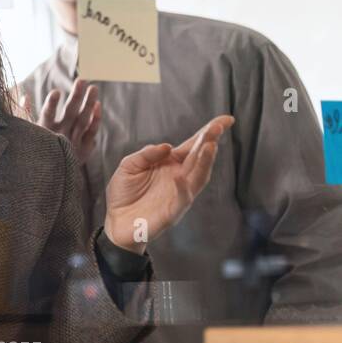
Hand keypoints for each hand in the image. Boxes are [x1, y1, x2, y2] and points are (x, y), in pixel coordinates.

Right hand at [25, 78, 101, 165]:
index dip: (52, 104)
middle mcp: (59, 136)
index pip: (47, 115)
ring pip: (83, 120)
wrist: (46, 180)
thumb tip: (23, 95)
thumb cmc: (33, 153)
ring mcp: (73, 142)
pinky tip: (98, 106)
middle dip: (76, 96)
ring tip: (94, 87)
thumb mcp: (24, 134)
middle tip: (82, 80)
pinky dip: (95, 120)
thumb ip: (22, 114)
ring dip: (89, 103)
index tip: (56, 92)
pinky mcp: (83, 150)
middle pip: (70, 113)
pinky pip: (91, 133)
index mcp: (42, 132)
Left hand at [103, 115, 234, 253]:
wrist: (117, 222)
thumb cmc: (124, 193)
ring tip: (209, 146)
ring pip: (198, 176)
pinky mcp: (173, 211)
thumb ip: (146, 154)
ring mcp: (179, 194)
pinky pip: (182, 199)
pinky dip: (183, 188)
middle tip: (218, 127)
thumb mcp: (128, 166)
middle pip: (199, 157)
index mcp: (170, 164)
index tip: (225, 120)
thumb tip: (167, 146)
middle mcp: (180, 177)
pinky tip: (180, 177)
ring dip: (204, 162)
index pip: (192, 145)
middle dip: (209, 142)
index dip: (208, 133)